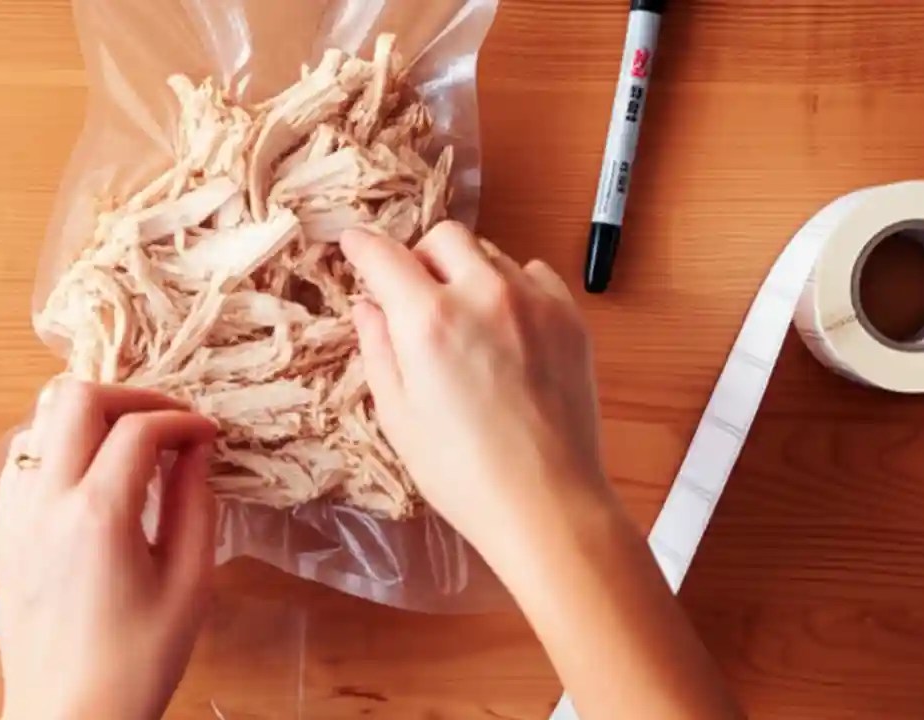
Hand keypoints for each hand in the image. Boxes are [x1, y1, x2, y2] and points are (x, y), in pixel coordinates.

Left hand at [0, 380, 217, 719]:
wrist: (68, 719)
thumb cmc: (137, 663)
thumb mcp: (188, 585)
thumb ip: (196, 505)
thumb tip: (197, 450)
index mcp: (98, 515)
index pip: (140, 428)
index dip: (183, 420)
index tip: (209, 435)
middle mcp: (46, 503)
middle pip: (77, 398)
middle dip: (131, 396)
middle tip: (168, 423)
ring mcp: (15, 516)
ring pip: (40, 421)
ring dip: (90, 418)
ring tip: (130, 445)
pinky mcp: (3, 534)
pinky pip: (23, 462)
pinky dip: (59, 448)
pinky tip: (89, 477)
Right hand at [343, 223, 743, 719]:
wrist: (547, 504)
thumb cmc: (461, 473)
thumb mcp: (399, 415)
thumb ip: (378, 348)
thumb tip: (368, 305)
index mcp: (428, 321)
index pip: (385, 256)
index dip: (362, 247)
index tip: (353, 244)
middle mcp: (483, 295)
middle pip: (445, 238)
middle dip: (422, 257)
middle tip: (416, 296)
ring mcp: (534, 301)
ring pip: (491, 254)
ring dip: (468, 273)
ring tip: (465, 322)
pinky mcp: (570, 317)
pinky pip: (534, 275)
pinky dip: (513, 289)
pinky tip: (506, 331)